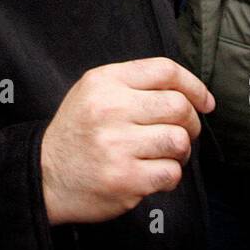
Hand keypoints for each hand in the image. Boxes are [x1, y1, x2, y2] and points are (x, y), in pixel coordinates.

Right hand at [41, 57, 212, 225]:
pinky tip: (151, 174)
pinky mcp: (125, 179)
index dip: (194, 85)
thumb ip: (133, 84)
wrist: (44, 175)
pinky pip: (171, 173)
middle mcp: (110, 109)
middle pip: (179, 106)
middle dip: (191, 122)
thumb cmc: (78, 133)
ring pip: (179, 141)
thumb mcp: (92, 92)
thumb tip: (189, 92)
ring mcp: (117, 145)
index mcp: (104, 81)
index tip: (205, 102)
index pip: (165, 70)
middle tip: (183, 133)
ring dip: (180, 152)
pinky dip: (169, 176)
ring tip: (163, 155)